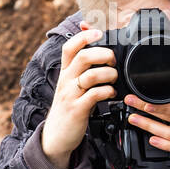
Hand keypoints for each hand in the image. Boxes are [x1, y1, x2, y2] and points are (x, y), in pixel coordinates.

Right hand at [41, 21, 116, 168]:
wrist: (56, 136)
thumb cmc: (69, 108)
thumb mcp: (72, 86)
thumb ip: (82, 70)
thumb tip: (97, 51)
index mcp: (65, 73)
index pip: (69, 47)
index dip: (83, 37)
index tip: (98, 32)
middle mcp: (66, 81)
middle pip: (82, 57)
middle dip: (102, 54)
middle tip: (112, 60)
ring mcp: (70, 95)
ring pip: (90, 76)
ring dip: (108, 74)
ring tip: (114, 79)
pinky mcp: (77, 110)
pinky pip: (94, 95)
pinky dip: (107, 91)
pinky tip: (111, 93)